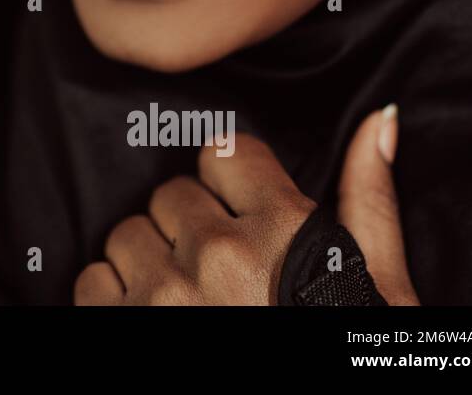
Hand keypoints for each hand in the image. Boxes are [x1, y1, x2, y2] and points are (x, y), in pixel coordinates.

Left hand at [74, 107, 418, 304]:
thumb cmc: (349, 349)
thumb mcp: (378, 286)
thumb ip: (368, 198)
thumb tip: (377, 122)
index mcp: (283, 229)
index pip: (223, 152)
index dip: (231, 184)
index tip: (240, 212)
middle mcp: (219, 253)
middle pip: (171, 195)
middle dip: (190, 228)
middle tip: (220, 272)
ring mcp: (166, 293)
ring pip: (127, 234)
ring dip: (150, 263)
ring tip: (189, 301)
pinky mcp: (122, 328)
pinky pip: (92, 281)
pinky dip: (114, 298)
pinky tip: (152, 320)